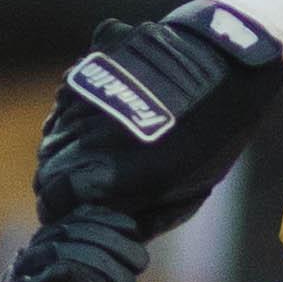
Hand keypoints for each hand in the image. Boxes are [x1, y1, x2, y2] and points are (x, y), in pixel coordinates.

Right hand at [34, 2, 282, 240]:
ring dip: (69, 139)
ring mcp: (88, 87)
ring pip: (56, 124)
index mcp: (109, 171)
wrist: (234, 65)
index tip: (71, 210)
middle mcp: (87, 129)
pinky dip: (81, 104)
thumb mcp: (186, 191)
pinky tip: (108, 109)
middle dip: (61, 176)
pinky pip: (73, 90)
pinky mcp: (95, 56)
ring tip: (100, 143)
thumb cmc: (215, 137)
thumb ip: (143, 214)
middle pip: (49, 162)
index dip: (59, 208)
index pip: (53, 198)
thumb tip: (107, 225)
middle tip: (87, 180)